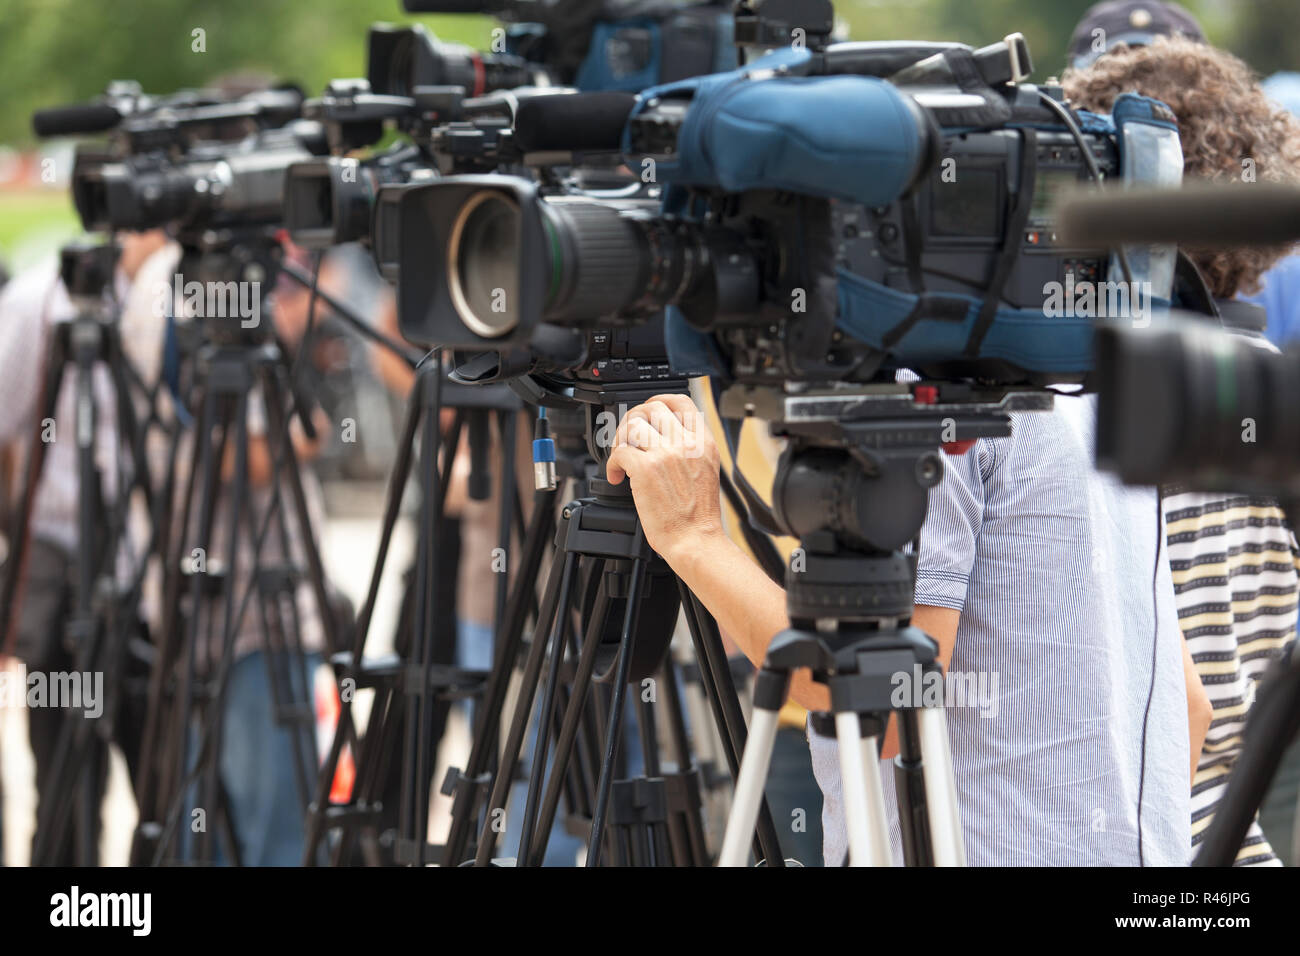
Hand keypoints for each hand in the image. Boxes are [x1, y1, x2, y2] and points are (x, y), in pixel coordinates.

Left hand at [606, 393, 724, 565]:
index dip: (659, 401)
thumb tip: (664, 436)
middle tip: (628, 438)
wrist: (695, 540)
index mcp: (704, 442)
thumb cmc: (698, 516)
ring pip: (633, 425)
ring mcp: (666, 454)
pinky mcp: (645, 469)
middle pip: (652, 408)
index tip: (647, 411)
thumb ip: (690, 449)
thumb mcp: (706, 471)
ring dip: (620, 439)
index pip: (681, 402)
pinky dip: (612, 464)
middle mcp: (686, 444)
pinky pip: (619, 452)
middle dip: (633, 420)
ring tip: (621, 457)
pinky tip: (617, 476)